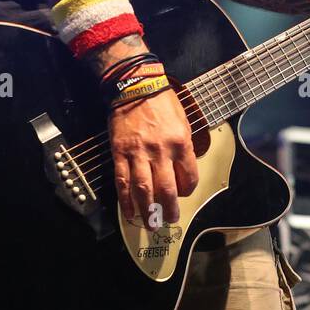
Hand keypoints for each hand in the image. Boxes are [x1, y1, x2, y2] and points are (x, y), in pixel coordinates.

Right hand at [109, 87, 198, 225]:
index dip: (188, 190)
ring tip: (151, 224)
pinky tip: (129, 212)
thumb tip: (181, 169)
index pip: (189, 177)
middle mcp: (161, 151)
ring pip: (144, 190)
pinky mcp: (120, 152)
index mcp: (180, 143)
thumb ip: (183, 145)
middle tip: (170, 220)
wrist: (134, 85)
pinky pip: (122, 181)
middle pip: (167, 189)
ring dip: (148, 211)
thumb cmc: (161, 100)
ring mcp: (138, 153)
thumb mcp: (182, 120)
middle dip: (170, 209)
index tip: (184, 194)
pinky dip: (126, 200)